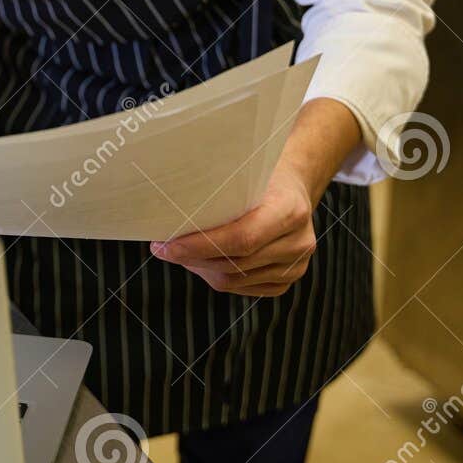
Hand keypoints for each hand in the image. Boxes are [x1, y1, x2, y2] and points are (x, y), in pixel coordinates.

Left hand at [149, 161, 316, 297]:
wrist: (293, 188)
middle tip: (163, 248)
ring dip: (201, 269)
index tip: (166, 245)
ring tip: (179, 253)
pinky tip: (201, 262)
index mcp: (291, 210)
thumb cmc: (263, 177)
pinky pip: (243, 287)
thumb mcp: (246, 174)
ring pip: (235, 280)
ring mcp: (295, 266)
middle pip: (235, 263)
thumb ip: (219, 193)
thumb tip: (169, 208)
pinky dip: (218, 277)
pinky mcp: (286, 280)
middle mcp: (298, 242)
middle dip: (192, 258)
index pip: (241, 238)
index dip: (200, 246)